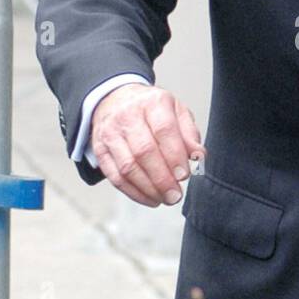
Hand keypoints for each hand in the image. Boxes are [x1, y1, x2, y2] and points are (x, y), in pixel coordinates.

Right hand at [91, 83, 204, 206]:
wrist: (117, 100)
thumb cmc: (152, 110)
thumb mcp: (177, 111)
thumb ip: (189, 134)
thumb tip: (198, 156)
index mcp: (152, 103)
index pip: (163, 130)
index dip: (174, 156)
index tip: (183, 176)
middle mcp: (128, 115)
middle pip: (143, 152)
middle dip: (162, 179)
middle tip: (175, 195)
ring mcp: (111, 133)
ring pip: (127, 167)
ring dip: (148, 189)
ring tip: (164, 199)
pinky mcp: (100, 149)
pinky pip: (114, 176)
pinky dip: (133, 192)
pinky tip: (148, 198)